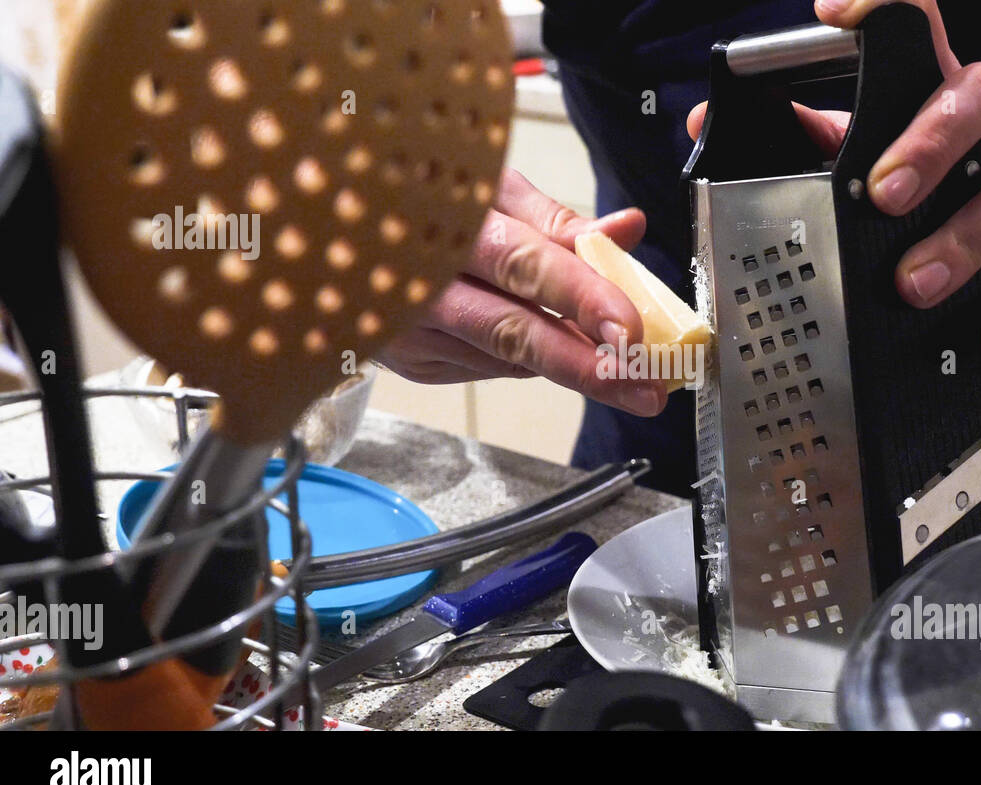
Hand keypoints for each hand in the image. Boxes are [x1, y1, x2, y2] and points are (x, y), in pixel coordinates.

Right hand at [379, 169, 666, 416]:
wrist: (326, 232)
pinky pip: (488, 366)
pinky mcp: (413, 363)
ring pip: (506, 357)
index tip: (629, 328)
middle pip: (513, 332)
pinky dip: (528, 360)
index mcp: (444, 223)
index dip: (579, 297)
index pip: (523, 264)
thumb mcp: (484, 189)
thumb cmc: (415, 197)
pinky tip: (554, 350)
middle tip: (644, 388)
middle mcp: (419, 284)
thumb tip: (627, 230)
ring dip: (571, 368)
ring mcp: (409, 331)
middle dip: (587, 366)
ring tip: (627, 379)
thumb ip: (556, 220)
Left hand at [692, 0, 980, 363]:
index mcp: (936, 85)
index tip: (833, 15)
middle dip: (925, 148)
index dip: (881, 8)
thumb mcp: (880, 136)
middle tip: (882, 195)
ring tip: (914, 285)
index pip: (915, 24)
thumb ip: (808, 130)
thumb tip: (708, 122)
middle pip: (973, 102)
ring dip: (963, 243)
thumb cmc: (942, 159)